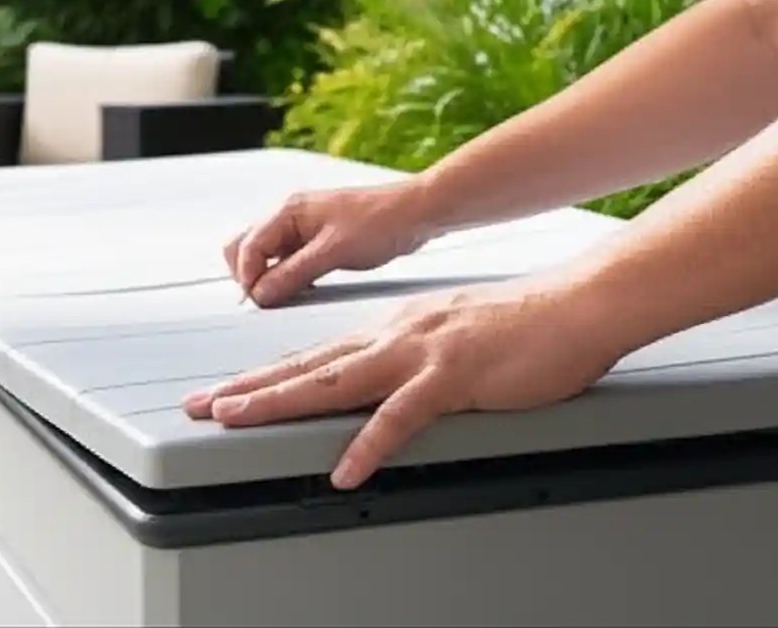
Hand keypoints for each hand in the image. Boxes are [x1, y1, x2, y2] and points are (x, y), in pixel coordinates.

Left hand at [183, 277, 623, 489]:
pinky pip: (402, 416)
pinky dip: (370, 445)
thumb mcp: (451, 338)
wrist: (574, 306)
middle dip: (250, 387)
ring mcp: (420, 354)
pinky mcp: (453, 377)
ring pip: (334, 380)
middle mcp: (394, 336)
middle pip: (308, 365)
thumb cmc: (521, 327)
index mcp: (392, 329)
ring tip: (235, 418)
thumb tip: (387, 385)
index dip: (267, 374)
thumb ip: (414, 359)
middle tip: (202, 405)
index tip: (228, 389)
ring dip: (280, 401)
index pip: (316, 355)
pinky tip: (345, 470)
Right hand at [225, 182, 433, 306]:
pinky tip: (303, 290)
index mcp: (287, 212)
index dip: (247, 278)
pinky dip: (287, 277)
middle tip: (266, 301)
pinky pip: (288, 260)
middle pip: (245, 248)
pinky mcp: (316, 240)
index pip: (246, 247)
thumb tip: (259, 294)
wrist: (415, 213)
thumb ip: (292, 274)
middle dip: (249, 275)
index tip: (257, 302)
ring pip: (266, 256)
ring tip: (286, 297)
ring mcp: (301, 228)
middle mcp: (289, 217)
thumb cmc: (380, 222)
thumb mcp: (332, 252)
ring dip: (269, 278)